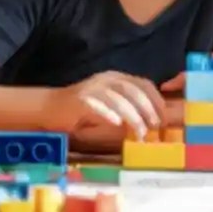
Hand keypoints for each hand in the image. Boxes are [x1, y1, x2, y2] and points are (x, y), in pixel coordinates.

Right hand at [43, 71, 164, 139]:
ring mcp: (93, 88)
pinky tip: (116, 124)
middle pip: (134, 90)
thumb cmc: (81, 110)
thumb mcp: (109, 106)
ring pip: (119, 99)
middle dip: (148, 109)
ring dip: (133, 116)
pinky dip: (109, 113)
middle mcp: (106, 79)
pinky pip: (98, 105)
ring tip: (140, 133)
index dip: (157, 101)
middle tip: (155, 126)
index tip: (164, 118)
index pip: (143, 84)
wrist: (48, 108)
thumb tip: (150, 122)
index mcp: (116, 78)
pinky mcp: (80, 99)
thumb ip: (128, 108)